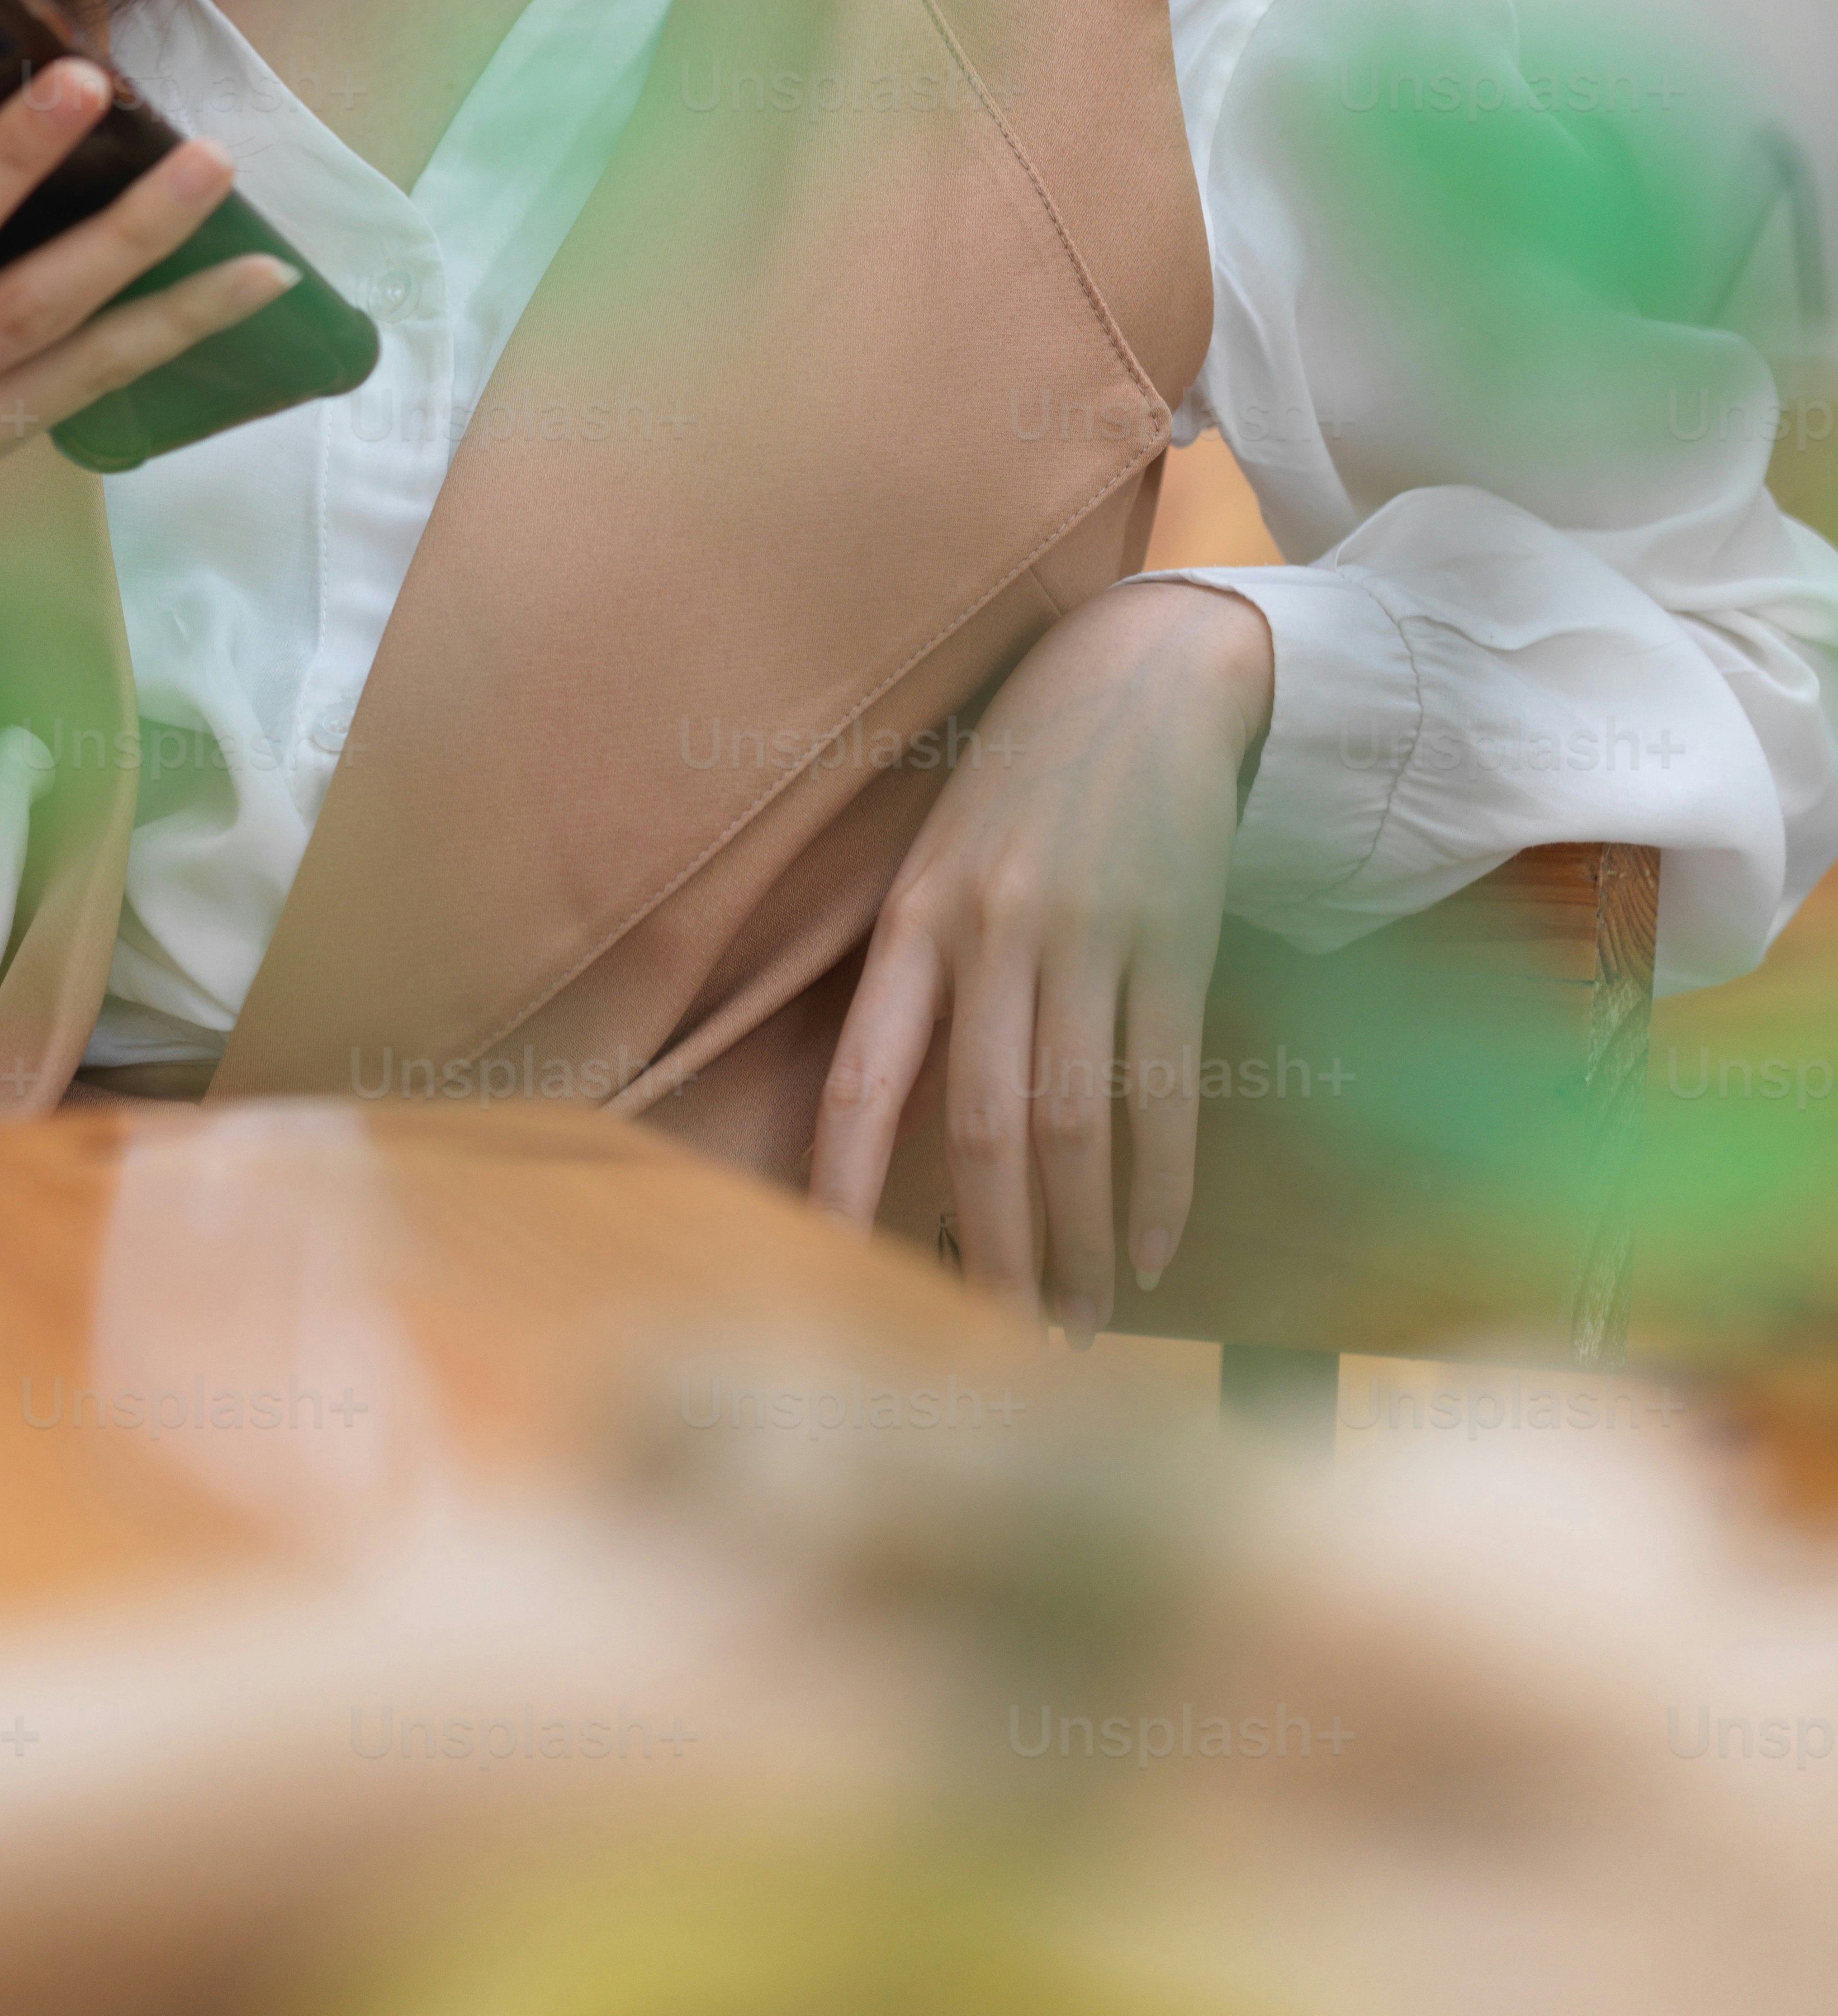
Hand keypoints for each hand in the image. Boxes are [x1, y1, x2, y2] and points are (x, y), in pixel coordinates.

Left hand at [806, 580, 1275, 1341]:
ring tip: (1085, 1321)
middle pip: (981, 1127)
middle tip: (1004, 1341)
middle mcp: (993, 932)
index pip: (861, 1076)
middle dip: (996, 1250)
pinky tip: (1157, 1246)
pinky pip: (1165, 1088)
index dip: (843, 1182)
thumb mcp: (943, 861)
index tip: (839, 1275)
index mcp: (915, 918)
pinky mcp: (1177, 940)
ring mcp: (1089, 937)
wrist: (1144, 674)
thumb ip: (924, 979)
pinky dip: (1162, 1181)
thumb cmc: (1025, 785)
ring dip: (1084, 1239)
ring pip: (1075, 1124)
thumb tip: (901, 1130)